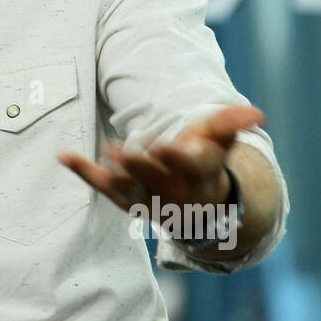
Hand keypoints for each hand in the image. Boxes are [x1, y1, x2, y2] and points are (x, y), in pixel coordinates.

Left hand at [56, 105, 264, 215]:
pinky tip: (64, 155)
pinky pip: (102, 187)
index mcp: (197, 174)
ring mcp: (146, 198)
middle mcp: (172, 191)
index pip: (186, 167)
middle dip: (138, 167)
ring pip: (127, 189)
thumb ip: (232, 123)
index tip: (161, 147)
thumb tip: (257, 113)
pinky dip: (83, 171)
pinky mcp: (125, 199)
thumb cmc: (205, 162)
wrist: (197, 208)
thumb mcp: (220, 142)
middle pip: (153, 180)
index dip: (174, 158)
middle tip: (120, 150)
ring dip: (112, 175)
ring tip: (103, 155)